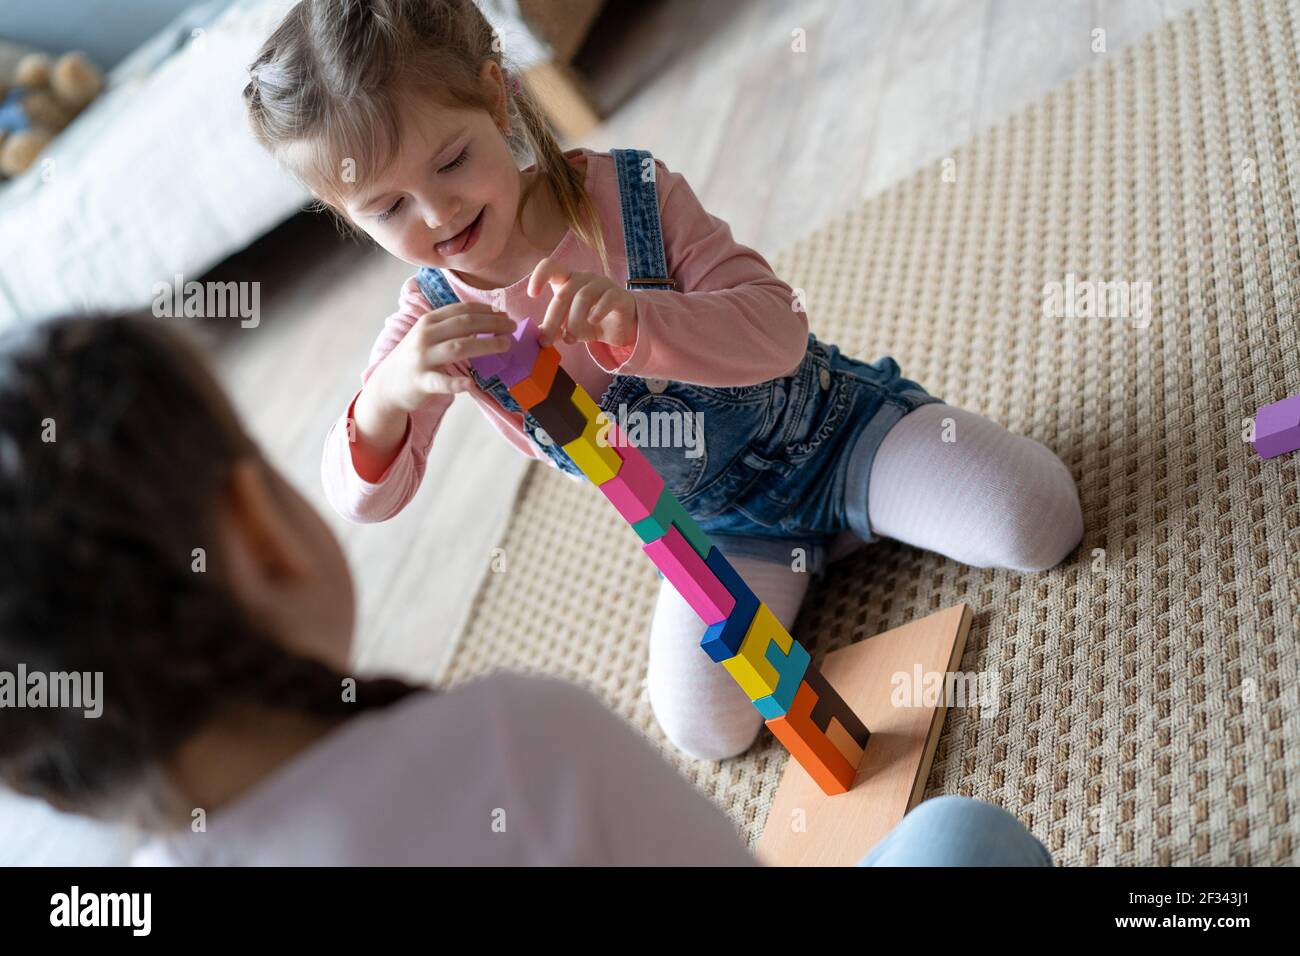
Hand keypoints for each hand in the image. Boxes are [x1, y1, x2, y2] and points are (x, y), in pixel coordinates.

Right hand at [373, 302, 516, 412]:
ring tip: (505, 345)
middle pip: (464, 324)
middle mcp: (425, 335)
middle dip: (491, 323)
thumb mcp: (429, 336)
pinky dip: (456, 383)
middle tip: (512, 327)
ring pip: (458, 348)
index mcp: (429, 321)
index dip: (486, 310)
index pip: (461, 310)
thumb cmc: (416, 358)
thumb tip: (487, 320)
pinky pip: (441, 382)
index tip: (505, 313)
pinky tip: (471, 384)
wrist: (387, 385)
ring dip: (485, 344)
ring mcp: (422, 358)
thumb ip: (451, 328)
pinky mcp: (421, 381)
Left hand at [528, 257, 637, 348]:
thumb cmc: (591, 320)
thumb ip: (553, 329)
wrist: (622, 327)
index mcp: (567, 280)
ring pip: (583, 296)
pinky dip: (598, 311)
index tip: (533, 294)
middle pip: (564, 293)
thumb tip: (536, 338)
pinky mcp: (619, 295)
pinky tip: (592, 322)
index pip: (551, 266)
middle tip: (546, 340)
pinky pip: (607, 299)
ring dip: (573, 321)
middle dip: (553, 319)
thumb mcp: (568, 327)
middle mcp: (584, 278)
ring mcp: (602, 284)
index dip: (539, 276)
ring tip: (570, 339)